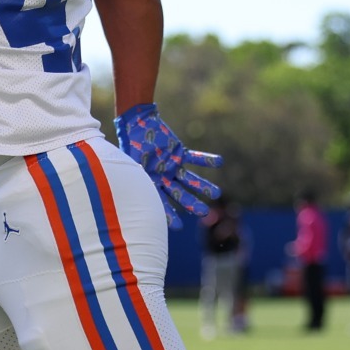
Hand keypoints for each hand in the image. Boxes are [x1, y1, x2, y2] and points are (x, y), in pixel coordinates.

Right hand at [117, 103, 221, 225]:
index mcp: (150, 184)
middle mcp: (163, 178)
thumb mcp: (129, 166)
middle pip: (180, 195)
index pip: (160, 203)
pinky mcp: (179, 153)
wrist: (136, 123)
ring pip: (190, 179)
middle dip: (191, 203)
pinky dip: (207, 160)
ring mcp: (172, 166)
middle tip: (204, 212)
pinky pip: (195, 158)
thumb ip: (135, 181)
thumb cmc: (130, 145)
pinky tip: (219, 162)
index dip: (168, 214)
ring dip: (203, 186)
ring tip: (217, 194)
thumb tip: (134, 197)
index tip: (178, 226)